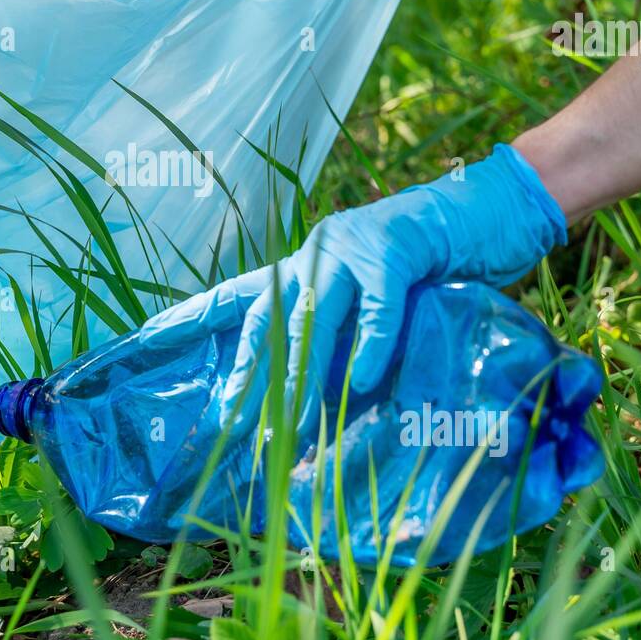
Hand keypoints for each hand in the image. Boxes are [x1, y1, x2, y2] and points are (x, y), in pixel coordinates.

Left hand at [143, 145, 566, 438]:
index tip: (144, 343)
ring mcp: (353, 249)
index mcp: (305, 268)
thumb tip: (324, 404)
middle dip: (245, 378)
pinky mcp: (396, 250)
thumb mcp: (379, 304)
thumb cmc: (436, 265)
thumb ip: (348, 340)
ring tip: (287, 430)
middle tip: (230, 430)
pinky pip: (376, 308)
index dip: (190, 319)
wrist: (496, 209)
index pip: (236, 296)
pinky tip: (360, 383)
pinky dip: (368, 346)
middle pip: (265, 321)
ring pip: (313, 322)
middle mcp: (317, 255)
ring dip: (300, 381)